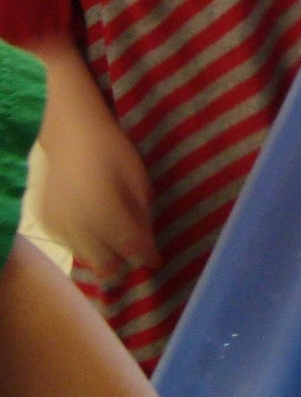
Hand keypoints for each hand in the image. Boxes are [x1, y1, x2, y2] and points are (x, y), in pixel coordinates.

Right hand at [31, 38, 158, 275]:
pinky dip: (83, 239)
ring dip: (103, 251)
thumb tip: (150, 245)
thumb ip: (143, 215)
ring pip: (87, 258)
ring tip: (112, 229)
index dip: (148, 257)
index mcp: (106, 212)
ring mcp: (59, 225)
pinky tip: (90, 219)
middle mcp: (80, 225)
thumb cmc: (111, 149)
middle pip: (107, 265)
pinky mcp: (47, 222)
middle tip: (134, 245)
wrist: (71, 130)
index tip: (157, 258)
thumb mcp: (138, 178)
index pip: (132, 250)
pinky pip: (69, 244)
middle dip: (124, 260)